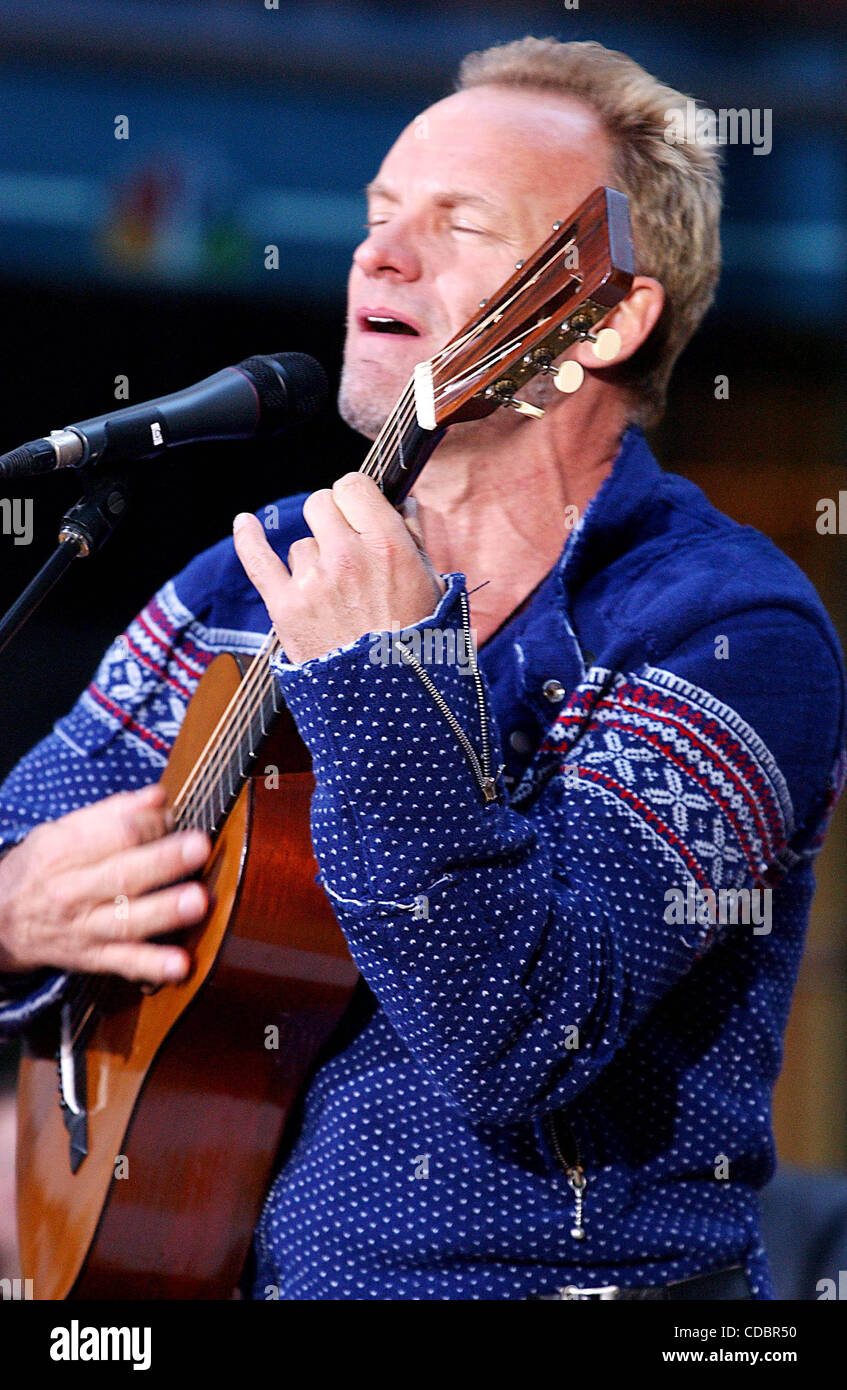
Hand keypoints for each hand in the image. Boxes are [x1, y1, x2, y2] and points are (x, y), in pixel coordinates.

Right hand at [0, 783, 208, 983]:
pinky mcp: (94, 958)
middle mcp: (74, 891)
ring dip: (164, 912)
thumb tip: (158, 796)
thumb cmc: (43, 869)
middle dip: (163, 860)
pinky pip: (124, 963)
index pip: (114, 834)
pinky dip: (152, 966)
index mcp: (65, 851)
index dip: (151, 823)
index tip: (176, 816)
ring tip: (197, 901)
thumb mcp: (63, 832)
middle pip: (122, 874)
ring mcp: (85, 928)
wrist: (0, 922)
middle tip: (199, 847)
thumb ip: (112, 813)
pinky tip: (180, 966)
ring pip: (126, 920)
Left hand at [232, 473, 444, 663]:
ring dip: (314, 560)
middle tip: (344, 546)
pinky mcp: (285, 608)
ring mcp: (312, 582)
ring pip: (300, 544)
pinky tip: (244, 523)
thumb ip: (413, 538)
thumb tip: (399, 504)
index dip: (354, 497)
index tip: (357, 511)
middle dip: (331, 520)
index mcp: (387, 545)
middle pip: (320, 504)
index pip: (353, 486)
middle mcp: (347, 556)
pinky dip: (248, 538)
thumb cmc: (419, 647)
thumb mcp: (433, 586)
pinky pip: (257, 559)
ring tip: (337, 598)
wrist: (391, 705)